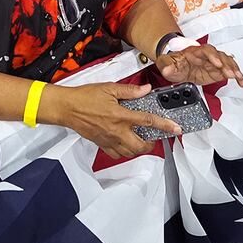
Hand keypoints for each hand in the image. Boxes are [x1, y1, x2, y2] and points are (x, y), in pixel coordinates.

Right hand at [42, 82, 180, 158]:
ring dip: (139, 148)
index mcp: (121, 116)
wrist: (67, 108)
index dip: (165, 125)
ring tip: (141, 139)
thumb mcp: (109, 88)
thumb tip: (145, 90)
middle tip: (154, 136)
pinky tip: (125, 143)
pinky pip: (117, 154)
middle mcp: (117, 131)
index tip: (175, 128)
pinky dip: (124, 151)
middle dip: (152, 143)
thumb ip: (129, 91)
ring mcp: (109, 140)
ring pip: (130, 152)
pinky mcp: (102, 144)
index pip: (148, 121)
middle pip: (141, 145)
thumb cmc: (85, 97)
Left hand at [156, 44, 242, 86]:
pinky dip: (237, 75)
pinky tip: (241, 82)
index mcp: (194, 52)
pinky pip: (230, 70)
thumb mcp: (166, 63)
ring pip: (227, 62)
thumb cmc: (174, 62)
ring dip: (234, 69)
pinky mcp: (218, 70)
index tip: (217, 63)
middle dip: (226, 64)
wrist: (177, 66)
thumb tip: (167, 69)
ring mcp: (214, 62)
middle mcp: (206, 55)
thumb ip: (166, 66)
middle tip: (230, 74)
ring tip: (238, 78)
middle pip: (220, 56)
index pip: (206, 51)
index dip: (213, 56)